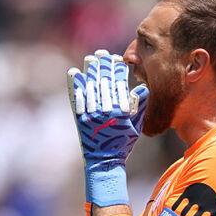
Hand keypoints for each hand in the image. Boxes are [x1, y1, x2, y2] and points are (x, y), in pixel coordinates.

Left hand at [67, 50, 148, 206]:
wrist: (105, 161)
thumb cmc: (123, 143)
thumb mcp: (137, 126)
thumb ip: (140, 107)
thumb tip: (142, 88)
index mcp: (122, 110)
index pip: (119, 83)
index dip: (117, 69)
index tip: (116, 58)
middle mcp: (106, 110)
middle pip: (104, 82)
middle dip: (103, 66)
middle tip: (101, 54)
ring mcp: (92, 114)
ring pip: (90, 87)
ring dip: (89, 71)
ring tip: (90, 59)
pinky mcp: (80, 118)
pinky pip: (77, 98)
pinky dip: (75, 85)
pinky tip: (74, 73)